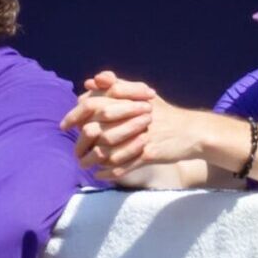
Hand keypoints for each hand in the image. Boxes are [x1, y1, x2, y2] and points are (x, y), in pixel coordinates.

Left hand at [63, 72, 214, 178]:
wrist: (192, 131)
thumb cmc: (163, 114)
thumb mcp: (141, 95)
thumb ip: (115, 86)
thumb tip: (89, 82)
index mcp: (128, 99)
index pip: (93, 104)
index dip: (75, 115)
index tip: (64, 126)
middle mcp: (133, 115)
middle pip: (96, 129)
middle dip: (81, 143)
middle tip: (74, 152)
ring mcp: (141, 135)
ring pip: (107, 150)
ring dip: (93, 161)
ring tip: (84, 165)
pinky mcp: (150, 152)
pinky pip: (124, 165)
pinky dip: (110, 172)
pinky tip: (101, 175)